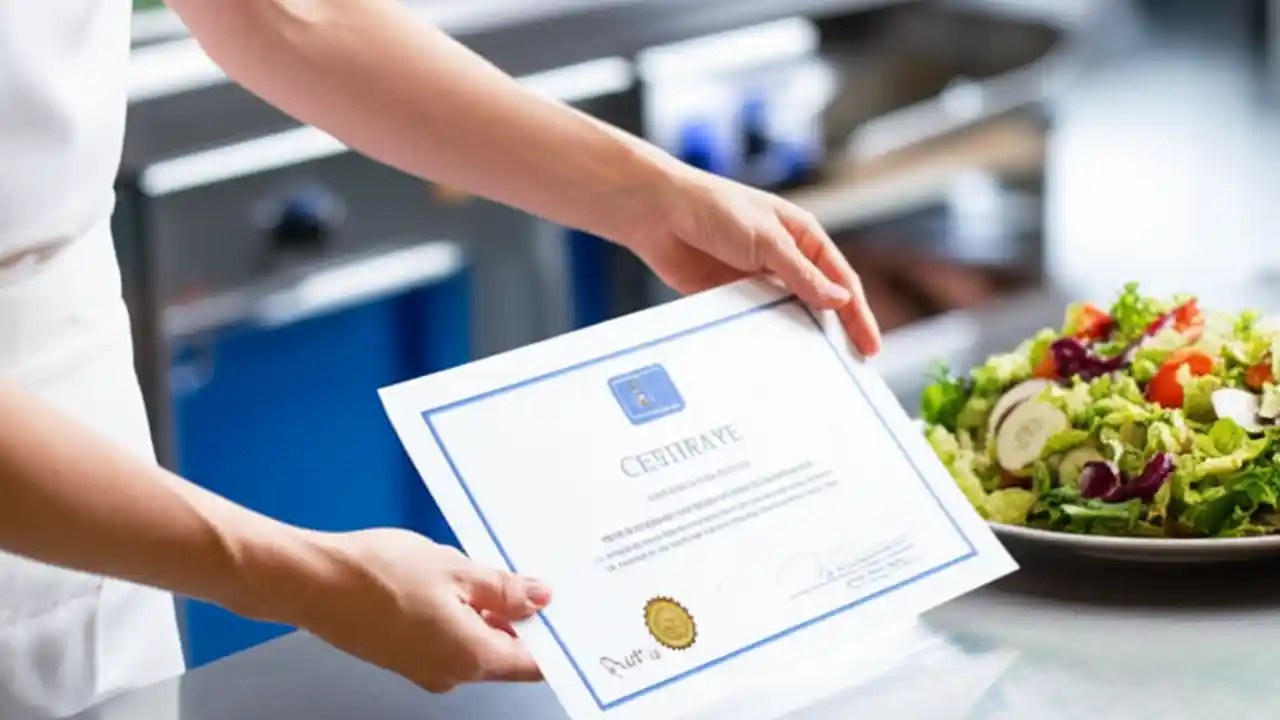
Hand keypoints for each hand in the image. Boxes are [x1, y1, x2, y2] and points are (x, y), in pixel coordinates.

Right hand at [291, 529, 550, 692]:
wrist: (311, 581)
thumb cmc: (377, 574)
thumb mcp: (456, 569)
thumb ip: (505, 588)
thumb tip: (539, 598)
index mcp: (471, 657)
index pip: (533, 663)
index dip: (554, 637)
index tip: (568, 614)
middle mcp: (449, 673)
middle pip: (505, 653)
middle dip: (519, 618)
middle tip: (524, 577)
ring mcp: (424, 668)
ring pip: (474, 643)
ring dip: (484, 612)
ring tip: (474, 570)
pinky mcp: (403, 657)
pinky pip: (447, 640)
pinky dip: (457, 615)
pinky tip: (447, 582)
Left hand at [619, 166, 881, 355]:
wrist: (658, 214)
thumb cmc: (714, 208)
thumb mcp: (766, 240)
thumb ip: (802, 274)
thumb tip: (840, 300)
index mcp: (803, 237)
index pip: (841, 280)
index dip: (859, 314)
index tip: (870, 345)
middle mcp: (785, 260)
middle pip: (819, 302)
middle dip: (837, 332)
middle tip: (853, 367)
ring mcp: (757, 280)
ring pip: (787, 316)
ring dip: (800, 339)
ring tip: (818, 371)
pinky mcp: (729, 297)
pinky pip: (754, 322)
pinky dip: (765, 339)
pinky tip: (773, 360)